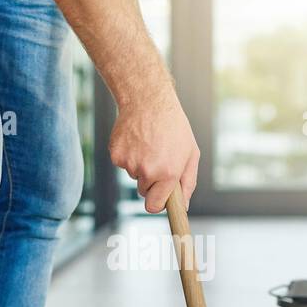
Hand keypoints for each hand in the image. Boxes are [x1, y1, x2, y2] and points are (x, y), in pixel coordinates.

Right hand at [109, 83, 199, 213]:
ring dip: (140, 164)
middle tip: (157, 157)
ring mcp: (129, 163)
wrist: (148, 100)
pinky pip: (122, 164)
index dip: (156, 203)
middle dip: (150, 180)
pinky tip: (136, 140)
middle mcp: (147, 171)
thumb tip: (184, 206)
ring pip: (134, 175)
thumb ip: (188, 182)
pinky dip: (128, 154)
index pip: (154, 206)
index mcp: (168, 173)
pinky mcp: (116, 155)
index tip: (158, 198)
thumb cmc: (174, 127)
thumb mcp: (190, 153)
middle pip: (143, 191)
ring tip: (148, 143)